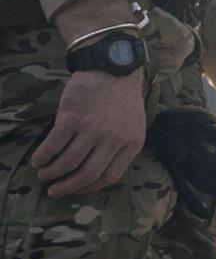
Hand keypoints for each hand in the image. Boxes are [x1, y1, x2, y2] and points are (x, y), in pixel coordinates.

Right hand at [34, 70, 146, 197]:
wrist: (113, 67)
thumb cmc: (122, 98)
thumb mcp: (134, 125)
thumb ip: (120, 146)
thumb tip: (97, 170)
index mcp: (132, 144)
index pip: (110, 176)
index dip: (90, 188)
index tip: (76, 191)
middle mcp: (113, 140)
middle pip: (87, 173)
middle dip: (68, 187)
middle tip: (54, 191)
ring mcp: (93, 129)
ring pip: (69, 161)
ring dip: (52, 172)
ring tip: (43, 174)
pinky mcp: (73, 117)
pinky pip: (54, 144)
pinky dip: (44, 156)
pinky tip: (38, 160)